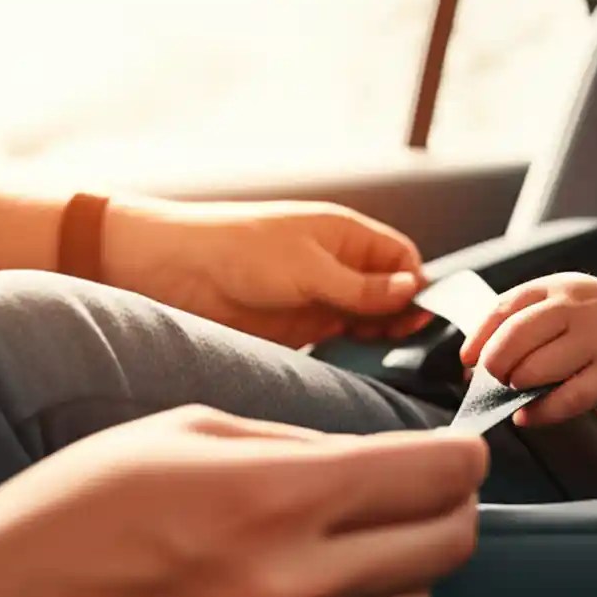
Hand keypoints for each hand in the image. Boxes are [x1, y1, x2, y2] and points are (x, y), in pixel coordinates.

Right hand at [0, 406, 485, 596]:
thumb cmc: (73, 514)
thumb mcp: (182, 433)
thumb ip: (291, 442)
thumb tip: (363, 458)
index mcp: (276, 497)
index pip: (431, 475)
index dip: (464, 455)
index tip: (464, 448)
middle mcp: (295, 582)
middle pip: (448, 545)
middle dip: (455, 507)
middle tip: (433, 488)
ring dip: (411, 569)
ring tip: (369, 540)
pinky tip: (323, 591)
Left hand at [102, 199, 431, 346]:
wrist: (172, 269)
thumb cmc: (240, 250)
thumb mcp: (309, 268)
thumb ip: (362, 287)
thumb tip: (413, 290)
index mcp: (345, 234)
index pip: (401, 258)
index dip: (417, 284)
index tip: (424, 315)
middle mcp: (338, 263)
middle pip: (390, 290)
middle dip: (404, 314)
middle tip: (411, 341)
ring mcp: (320, 294)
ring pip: (368, 317)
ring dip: (381, 334)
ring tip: (389, 353)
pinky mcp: (301, 325)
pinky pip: (341, 338)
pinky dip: (355, 349)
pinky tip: (363, 361)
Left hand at [460, 272, 596, 425]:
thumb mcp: (568, 314)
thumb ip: (528, 327)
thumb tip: (475, 362)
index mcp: (562, 286)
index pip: (507, 305)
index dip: (480, 335)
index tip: (467, 360)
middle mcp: (580, 306)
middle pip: (516, 334)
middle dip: (495, 363)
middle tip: (496, 380)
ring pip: (537, 367)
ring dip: (517, 385)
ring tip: (518, 393)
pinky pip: (565, 398)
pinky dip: (539, 412)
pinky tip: (527, 417)